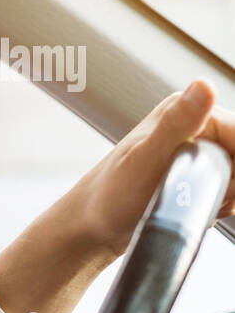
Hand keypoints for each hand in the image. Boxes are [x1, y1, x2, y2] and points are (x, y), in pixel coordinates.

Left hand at [64, 79, 234, 259]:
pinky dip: (217, 204)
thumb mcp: (148, 157)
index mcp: (186, 110)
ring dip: (224, 196)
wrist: (91, 227)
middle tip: (194, 196)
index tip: (222, 186)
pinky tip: (190, 209)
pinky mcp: (195, 174)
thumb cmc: (110, 195)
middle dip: (230, 183)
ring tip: (186, 202)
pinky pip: (228, 190)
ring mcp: (196, 151)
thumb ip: (178, 122)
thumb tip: (203, 85)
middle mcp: (194, 125)